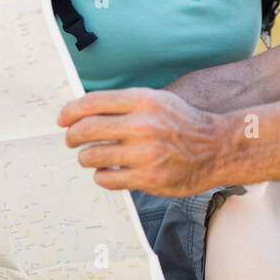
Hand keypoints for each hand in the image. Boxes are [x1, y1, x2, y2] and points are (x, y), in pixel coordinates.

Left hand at [57, 88, 228, 197]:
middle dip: (71, 136)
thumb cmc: (182, 123)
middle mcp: (143, 125)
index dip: (70, 111)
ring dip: (85, 157)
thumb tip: (84, 109)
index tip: (62, 119)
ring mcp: (145, 154)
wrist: (216, 148)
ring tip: (91, 157)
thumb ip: (124, 103)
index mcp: (143, 101)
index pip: (92, 103)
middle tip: (71, 140)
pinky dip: (101, 175)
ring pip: (92, 156)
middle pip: (87, 130)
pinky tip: (107, 171)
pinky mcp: (148, 179)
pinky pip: (107, 178)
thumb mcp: (157, 100)